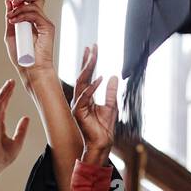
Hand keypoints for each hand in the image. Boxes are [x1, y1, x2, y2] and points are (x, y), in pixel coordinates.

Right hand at [0, 79, 29, 174]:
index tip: (11, 88)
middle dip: (5, 91)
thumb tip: (26, 117)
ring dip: (2, 93)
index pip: (2, 108)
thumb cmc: (4, 156)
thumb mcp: (18, 141)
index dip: (7, 97)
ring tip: (9, 83)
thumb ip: (21, 129)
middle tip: (11, 81)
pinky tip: (3, 92)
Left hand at [5, 0, 56, 87]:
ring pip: (36, 1)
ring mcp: (44, 22)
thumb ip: (10, 17)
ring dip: (20, 5)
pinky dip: (23, 15)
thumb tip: (7, 2)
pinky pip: (35, 14)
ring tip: (11, 16)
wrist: (31, 69)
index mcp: (32, 18)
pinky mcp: (48, 27)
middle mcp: (40, 18)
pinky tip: (14, 22)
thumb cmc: (21, 56)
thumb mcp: (10, 34)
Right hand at [71, 44, 117, 164]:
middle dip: (87, 60)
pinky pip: (85, 97)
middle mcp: (79, 99)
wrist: (102, 143)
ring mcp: (77, 105)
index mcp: (86, 97)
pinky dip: (92, 87)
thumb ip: (110, 92)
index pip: (87, 76)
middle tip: (92, 47)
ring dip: (88, 69)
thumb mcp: (111, 105)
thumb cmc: (104, 127)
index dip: (89, 62)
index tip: (92, 48)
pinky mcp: (78, 112)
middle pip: (83, 76)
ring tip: (93, 56)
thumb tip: (113, 77)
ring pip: (81, 83)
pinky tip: (99, 78)